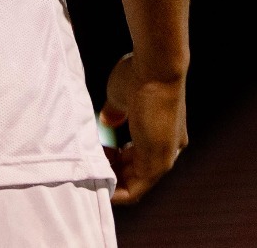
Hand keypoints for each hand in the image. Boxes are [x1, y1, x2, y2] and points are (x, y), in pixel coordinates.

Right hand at [99, 52, 186, 204]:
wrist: (157, 66)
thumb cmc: (140, 74)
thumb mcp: (121, 97)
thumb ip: (115, 113)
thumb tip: (107, 122)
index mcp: (161, 132)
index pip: (135, 157)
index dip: (112, 159)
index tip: (95, 150)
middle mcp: (167, 148)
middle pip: (134, 174)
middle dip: (109, 172)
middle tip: (89, 161)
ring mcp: (165, 157)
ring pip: (133, 184)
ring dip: (110, 181)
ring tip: (90, 167)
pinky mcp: (159, 164)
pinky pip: (134, 190)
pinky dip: (115, 191)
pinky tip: (98, 181)